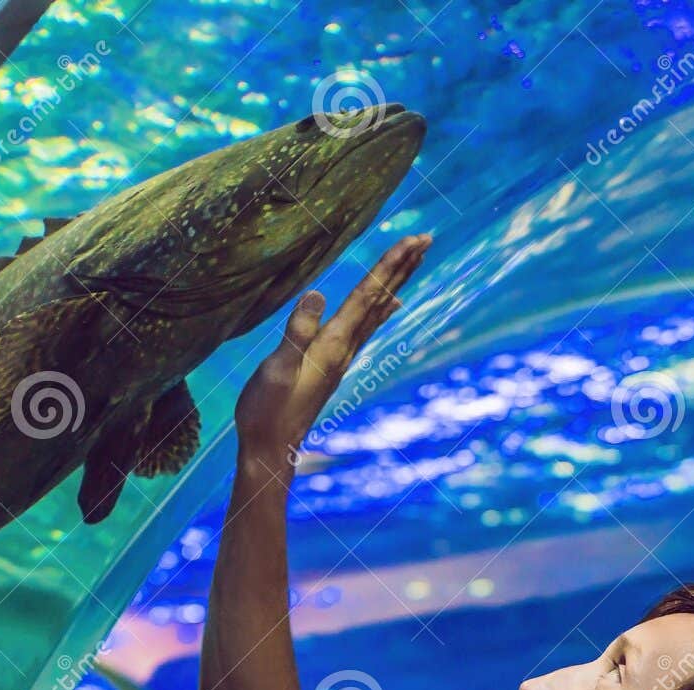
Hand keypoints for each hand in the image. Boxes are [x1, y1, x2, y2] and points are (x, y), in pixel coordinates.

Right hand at [234, 233, 431, 470]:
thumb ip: (297, 333)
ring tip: (414, 259)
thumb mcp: (276, 369)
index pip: (367, 296)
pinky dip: (381, 308)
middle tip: (426, 238)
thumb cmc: (267, 410)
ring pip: (377, 311)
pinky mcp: (333, 363)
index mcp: (333, 344)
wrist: (270, 447)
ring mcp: (341, 356)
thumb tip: (317, 293)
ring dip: (395, 282)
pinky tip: (391, 304)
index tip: (412, 240)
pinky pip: (367, 327)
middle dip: (402, 266)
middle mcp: (345, 348)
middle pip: (380, 299)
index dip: (389, 265)